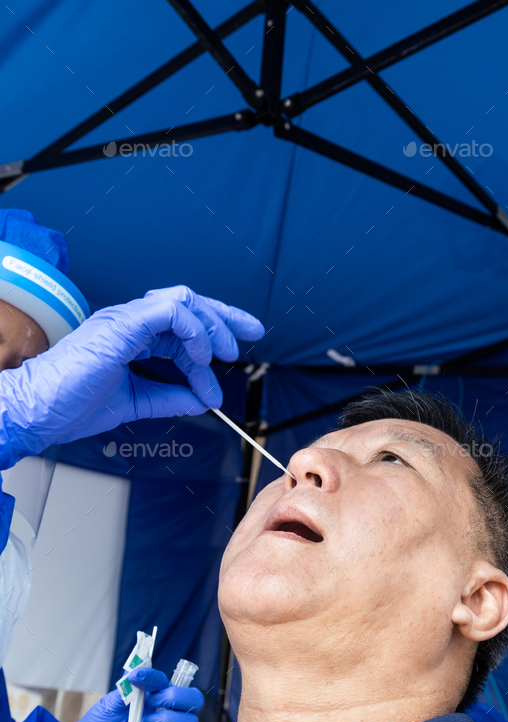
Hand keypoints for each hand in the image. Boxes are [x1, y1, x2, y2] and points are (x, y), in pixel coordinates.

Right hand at [0, 285, 263, 467]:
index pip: (181, 322)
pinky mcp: (121, 326)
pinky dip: (194, 331)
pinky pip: (170, 312)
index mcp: (130, 335)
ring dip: (211, 326)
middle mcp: (129, 322)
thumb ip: (169, 397)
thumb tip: (202, 397)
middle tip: (250, 335)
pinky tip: (202, 357)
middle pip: (188, 304)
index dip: (212, 335)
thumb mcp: (135, 402)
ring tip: (224, 355)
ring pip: (183, 301)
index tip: (233, 357)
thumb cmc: (70, 405)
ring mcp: (124, 320)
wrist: (36, 412)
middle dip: (224, 317)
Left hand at [34, 668, 203, 721]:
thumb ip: (126, 686)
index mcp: (156, 697)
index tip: (137, 677)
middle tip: (154, 701)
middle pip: (194, 700)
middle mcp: (166, 713)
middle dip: (176, 697)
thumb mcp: (110, 701)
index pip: (170, 681)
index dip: (156, 677)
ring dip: (169, 720)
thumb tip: (136, 670)